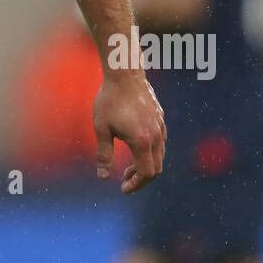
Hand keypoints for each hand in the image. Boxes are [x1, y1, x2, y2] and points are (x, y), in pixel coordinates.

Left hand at [94, 71, 165, 193]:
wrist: (125, 74)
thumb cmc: (110, 100)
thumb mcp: (102, 128)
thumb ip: (104, 154)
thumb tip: (102, 177)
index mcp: (142, 141)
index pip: (146, 173)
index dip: (136, 184)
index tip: (123, 188)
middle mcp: (156, 136)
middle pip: (156, 168)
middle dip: (141, 178)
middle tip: (124, 179)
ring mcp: (161, 127)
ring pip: (160, 156)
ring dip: (146, 166)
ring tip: (128, 167)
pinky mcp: (161, 119)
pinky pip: (161, 143)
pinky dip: (151, 153)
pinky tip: (136, 148)